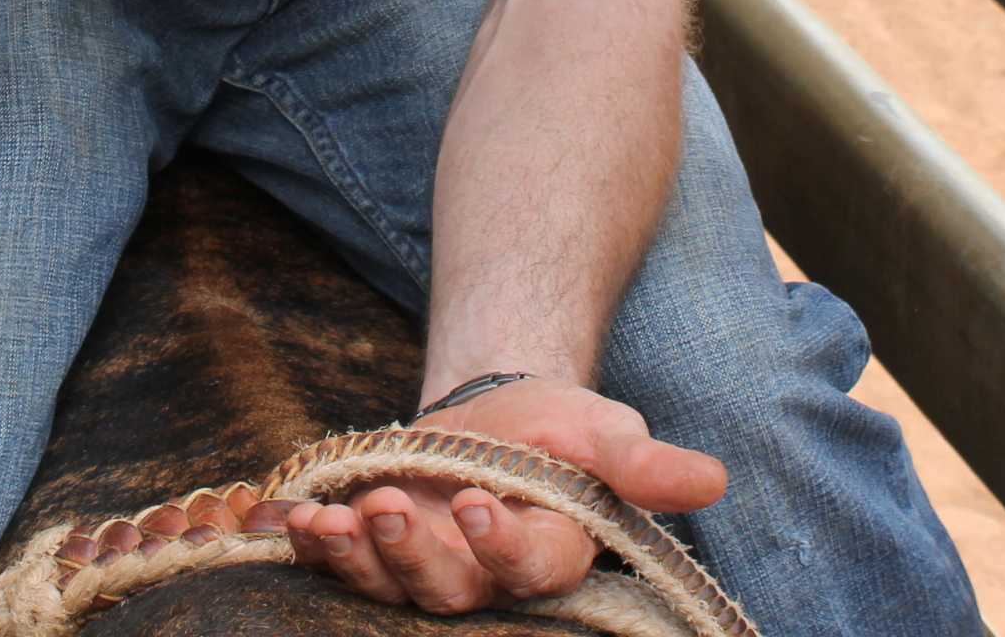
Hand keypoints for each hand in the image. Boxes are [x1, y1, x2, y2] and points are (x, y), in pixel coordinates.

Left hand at [283, 381, 726, 613]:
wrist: (492, 411)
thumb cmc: (558, 430)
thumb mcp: (602, 432)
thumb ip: (642, 464)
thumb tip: (712, 482)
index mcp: (549, 553)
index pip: (530, 569)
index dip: (501, 546)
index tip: (477, 499)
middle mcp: (483, 576)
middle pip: (449, 593)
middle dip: (415, 558)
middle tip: (390, 510)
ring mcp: (424, 566)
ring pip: (390, 587)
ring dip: (358, 558)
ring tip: (334, 519)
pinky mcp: (373, 546)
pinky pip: (338, 562)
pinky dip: (312, 546)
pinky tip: (292, 520)